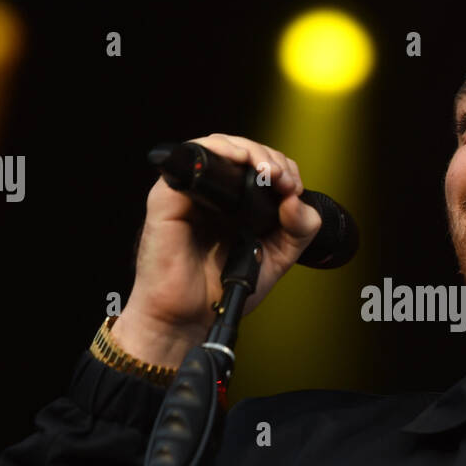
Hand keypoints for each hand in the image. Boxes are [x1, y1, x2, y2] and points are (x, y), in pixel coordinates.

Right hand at [111, 134, 321, 368]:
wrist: (190, 318)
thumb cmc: (222, 289)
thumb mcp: (276, 258)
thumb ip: (297, 231)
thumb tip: (297, 200)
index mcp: (235, 204)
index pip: (260, 166)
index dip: (283, 168)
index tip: (294, 188)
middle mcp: (212, 194)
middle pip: (240, 150)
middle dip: (270, 157)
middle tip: (285, 179)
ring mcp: (190, 194)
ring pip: (217, 146)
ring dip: (248, 150)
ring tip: (268, 171)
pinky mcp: (167, 198)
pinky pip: (189, 161)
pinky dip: (217, 152)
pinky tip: (239, 162)